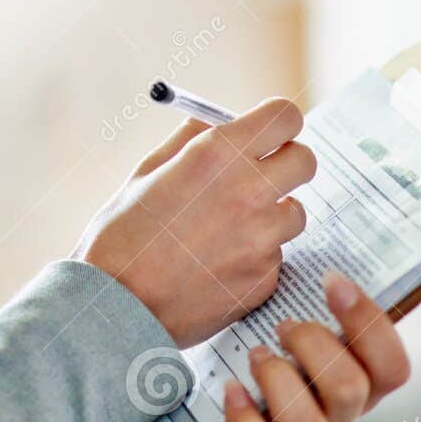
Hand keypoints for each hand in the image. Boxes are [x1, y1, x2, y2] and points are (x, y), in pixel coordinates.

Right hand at [74, 98, 315, 346]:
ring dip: (272, 215)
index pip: (285, 117)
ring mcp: (261, 238)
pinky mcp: (265, 278)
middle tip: (263, 176)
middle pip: (304, 161)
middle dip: (286, 164)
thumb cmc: (122, 237)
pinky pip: (276, 256)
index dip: (278, 124)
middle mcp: (248, 191)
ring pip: (295, 213)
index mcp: (217, 154)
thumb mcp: (147, 173)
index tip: (270, 134)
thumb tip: (214, 123)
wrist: (116, 305)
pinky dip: (255, 257)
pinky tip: (218, 264)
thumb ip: (189, 141)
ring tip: (228, 230)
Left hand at [210, 271, 411, 421]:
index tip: (332, 281)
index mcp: (361, 384)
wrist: (224, 413)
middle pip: (351, 390)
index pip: (394, 367)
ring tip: (255, 353)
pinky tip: (231, 388)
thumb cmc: (271, 351)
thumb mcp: (301, 322)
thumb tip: (308, 216)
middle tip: (283, 323)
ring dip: (278, 380)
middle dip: (313, 345)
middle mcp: (339, 420)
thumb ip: (318, 293)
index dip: (370, 323)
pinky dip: (242, 420)